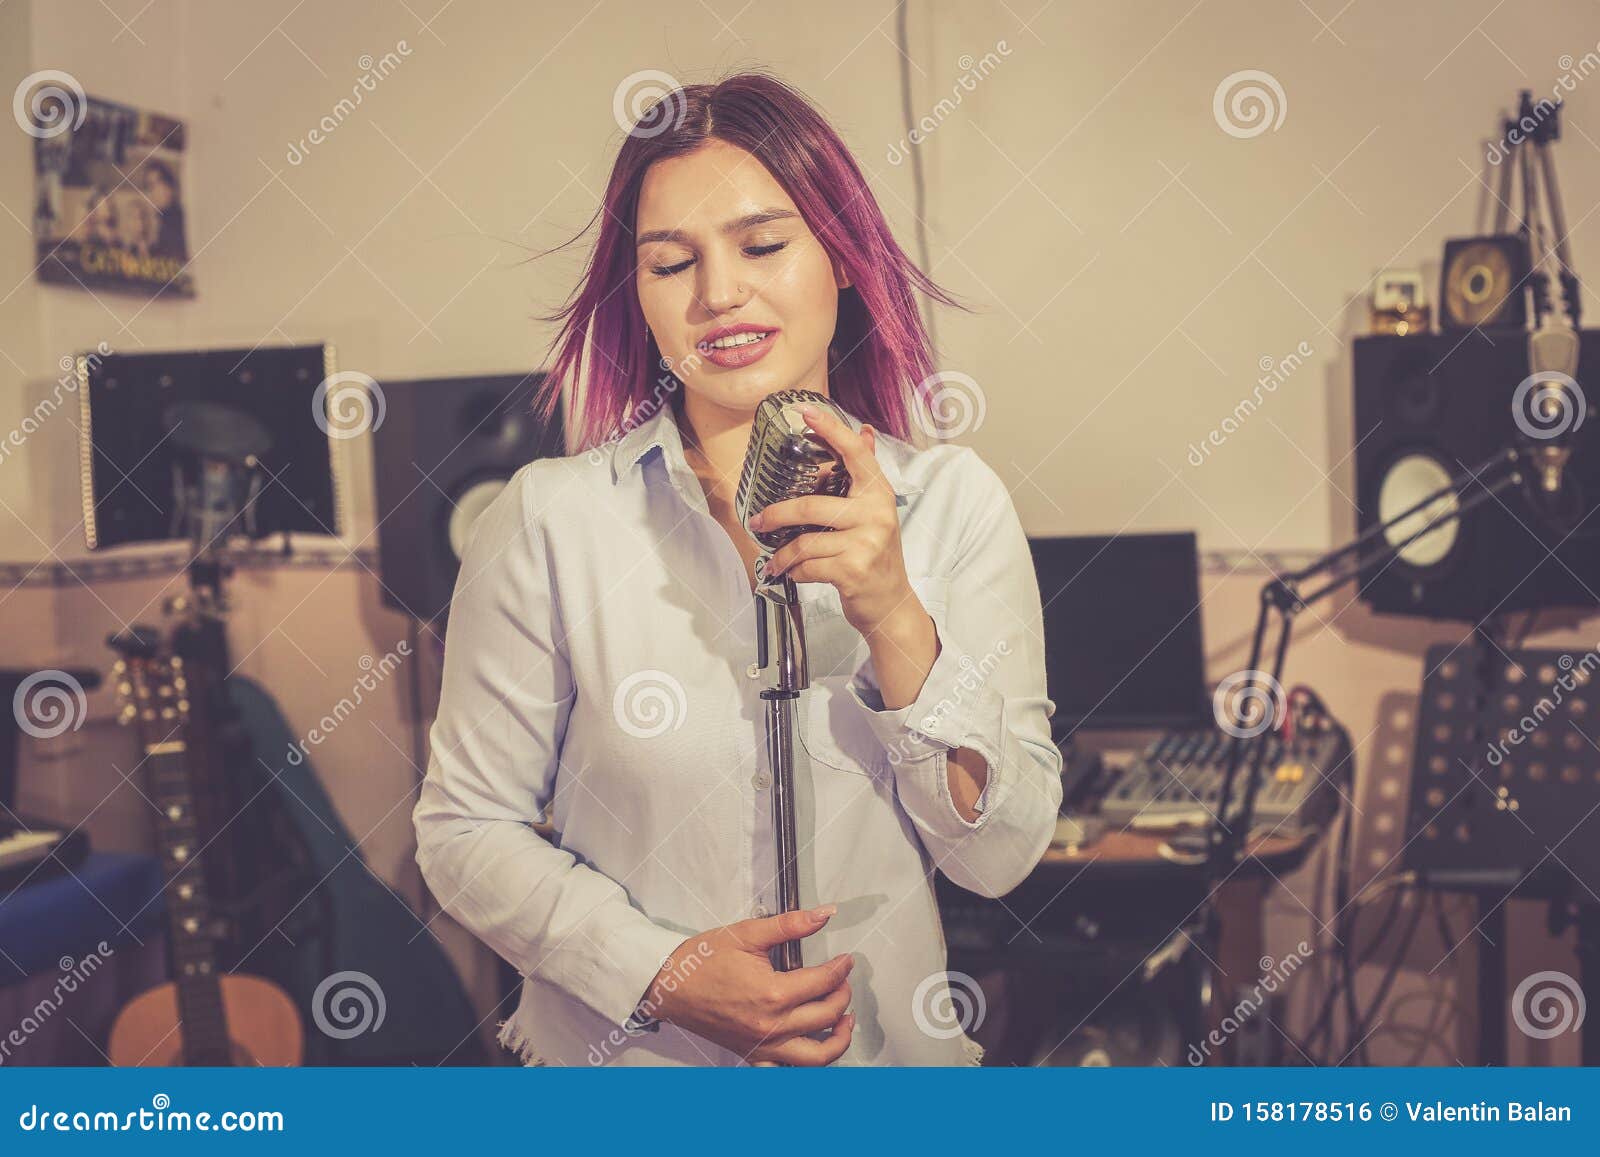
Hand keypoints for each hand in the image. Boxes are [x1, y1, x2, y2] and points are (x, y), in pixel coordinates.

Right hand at [644, 905, 855, 1064]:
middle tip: (842, 980)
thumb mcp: (747, 933)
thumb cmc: (702, 960)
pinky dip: (804, 1065)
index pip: (823, 982)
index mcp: (772, 994)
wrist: (669, 985)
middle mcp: (771, 1026)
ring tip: (845, 1020)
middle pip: (827, 1015)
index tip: (846, 960)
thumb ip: (790, 924)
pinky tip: (811, 1045)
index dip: (841, 968)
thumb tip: (824, 914)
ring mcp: (762, 1045)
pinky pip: (785, 1072)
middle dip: (842, 994)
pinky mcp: (752, 1054)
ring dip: (838, 1039)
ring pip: (816, 1057)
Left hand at [750, 404, 925, 639]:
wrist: (891, 602)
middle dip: (776, 516)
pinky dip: (795, 572)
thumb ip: (864, 474)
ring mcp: (866, 543)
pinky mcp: (853, 570)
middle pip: (810, 506)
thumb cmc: (876, 554)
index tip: (805, 412)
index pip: (854, 454)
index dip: (830, 430)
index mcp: (878, 494)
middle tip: (758, 522)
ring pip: (804, 542)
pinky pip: (808, 566)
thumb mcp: (875, 512)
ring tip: (774, 560)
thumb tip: (864, 432)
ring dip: (782, 555)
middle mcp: (875, 514)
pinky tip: (795, 573)